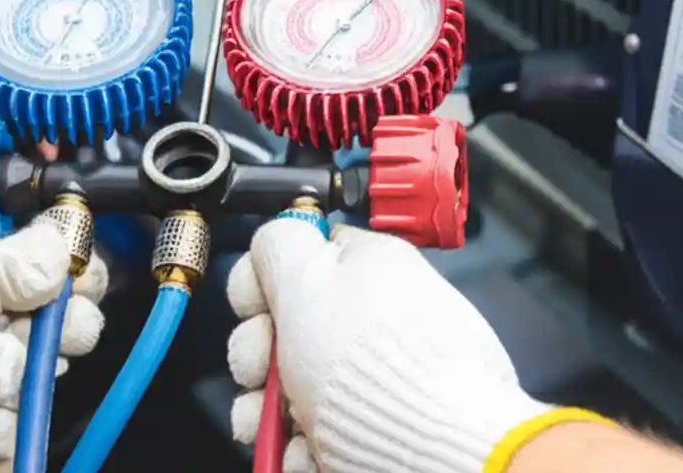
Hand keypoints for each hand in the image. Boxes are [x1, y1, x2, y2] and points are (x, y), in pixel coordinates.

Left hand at [0, 222, 107, 472]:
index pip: (7, 262)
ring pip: (28, 374)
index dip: (53, 268)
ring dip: (22, 380)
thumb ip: (15, 258)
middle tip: (58, 330)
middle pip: (29, 318)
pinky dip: (6, 429)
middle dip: (52, 327)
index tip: (83, 274)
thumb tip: (56, 243)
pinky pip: (15, 428)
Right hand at [226, 219, 549, 472]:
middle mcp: (378, 316)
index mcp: (370, 265)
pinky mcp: (383, 422)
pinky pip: (324, 430)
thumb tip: (273, 233)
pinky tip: (302, 452)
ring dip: (268, 411)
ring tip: (269, 427)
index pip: (301, 258)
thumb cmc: (370, 360)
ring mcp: (384, 373)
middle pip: (292, 328)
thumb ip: (281, 246)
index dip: (261, 283)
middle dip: (256, 355)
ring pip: (298, 388)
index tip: (250, 310)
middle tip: (256, 371)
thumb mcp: (306, 280)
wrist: (432, 445)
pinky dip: (304, 445)